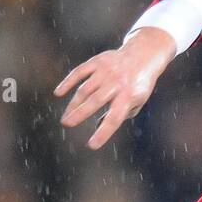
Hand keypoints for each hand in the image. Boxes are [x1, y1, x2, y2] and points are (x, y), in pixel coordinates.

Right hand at [53, 27, 176, 149]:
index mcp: (129, 97)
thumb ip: (120, 115)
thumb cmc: (138, 85)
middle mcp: (117, 83)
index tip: (91, 145)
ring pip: (85, 89)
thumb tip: (98, 126)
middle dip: (79, 114)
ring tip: (66, 118)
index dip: (102, 133)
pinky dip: (68, 82)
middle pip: (95, 101)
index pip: (114, 119)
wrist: (143, 56)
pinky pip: (79, 72)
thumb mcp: (137, 102)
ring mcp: (106, 71)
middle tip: (66, 124)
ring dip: (73, 104)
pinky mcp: (97, 61)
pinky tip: (58, 93)